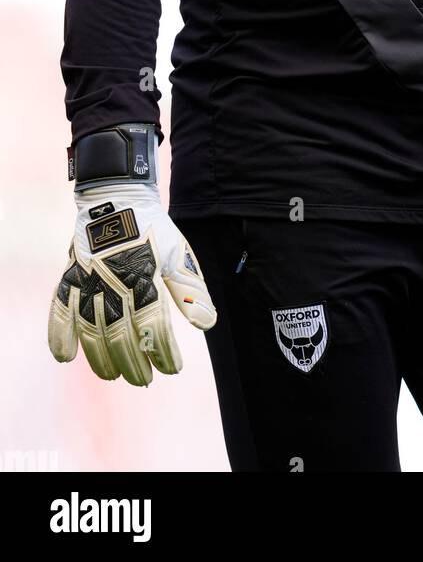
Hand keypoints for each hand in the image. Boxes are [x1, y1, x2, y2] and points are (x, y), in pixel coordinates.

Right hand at [48, 181, 216, 385]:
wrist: (118, 197)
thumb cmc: (153, 229)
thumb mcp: (178, 255)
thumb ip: (191, 290)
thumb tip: (208, 324)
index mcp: (144, 278)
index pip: (153, 326)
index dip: (163, 351)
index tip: (171, 368)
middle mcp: (114, 283)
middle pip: (121, 335)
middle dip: (134, 362)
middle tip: (144, 380)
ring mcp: (89, 281)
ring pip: (91, 330)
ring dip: (101, 358)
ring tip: (112, 376)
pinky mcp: (71, 276)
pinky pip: (60, 310)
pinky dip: (59, 335)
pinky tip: (65, 357)